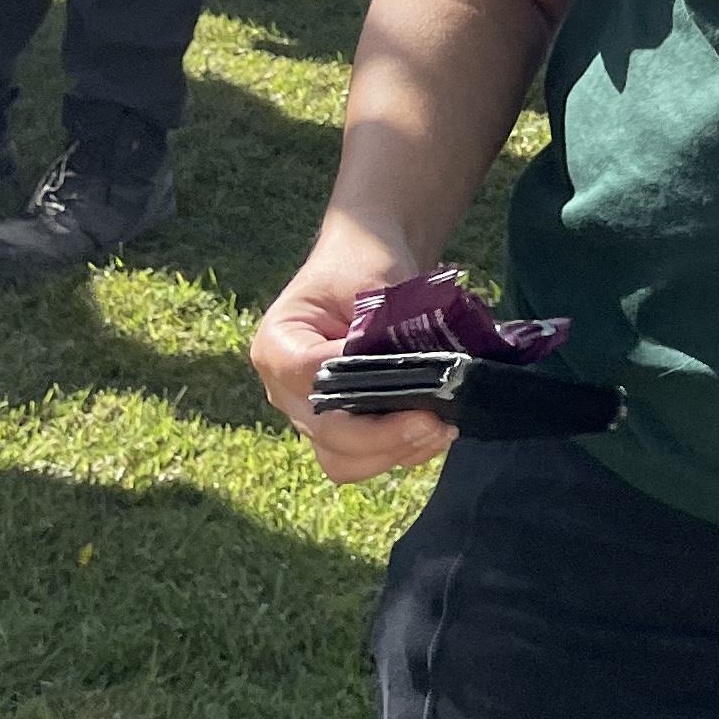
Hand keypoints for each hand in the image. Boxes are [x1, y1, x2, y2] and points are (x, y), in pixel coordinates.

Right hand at [251, 224, 457, 483]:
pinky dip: (399, 452)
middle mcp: (285, 389)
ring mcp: (310, 413)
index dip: (354, 382)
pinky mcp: (341, 426)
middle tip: (434, 420)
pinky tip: (436, 431)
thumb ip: (382, 326)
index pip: (306, 375)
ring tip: (440, 429)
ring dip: (392, 452)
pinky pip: (363, 458)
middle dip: (381, 435)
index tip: (404, 373)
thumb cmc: (364, 262)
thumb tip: (411, 373)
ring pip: (341, 459)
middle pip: (324, 432)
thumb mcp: (372, 279)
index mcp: (278, 344)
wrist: (368, 259)